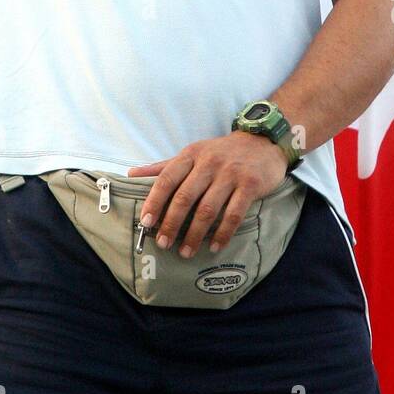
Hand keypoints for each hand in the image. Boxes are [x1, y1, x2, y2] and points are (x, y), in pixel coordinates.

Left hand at [128, 131, 287, 256]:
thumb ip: (164, 166)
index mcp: (191, 155)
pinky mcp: (250, 185)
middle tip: (163, 243)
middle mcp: (209, 163)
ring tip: (185, 252)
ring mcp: (230, 174)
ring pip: (208, 209)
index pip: (167, 178)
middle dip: (172, 223)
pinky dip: (222, 233)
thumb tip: (131, 174)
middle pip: (185, 197)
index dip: (155, 201)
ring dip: (194, 234)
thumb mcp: (192, 153)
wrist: (262, 141)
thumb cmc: (221, 152)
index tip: (145, 222)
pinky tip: (214, 247)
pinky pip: (234, 214)